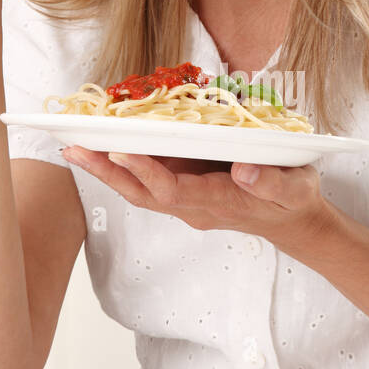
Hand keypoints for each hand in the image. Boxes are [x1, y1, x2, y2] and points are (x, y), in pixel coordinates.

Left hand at [61, 148, 335, 251]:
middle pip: (143, 194)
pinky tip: (105, 147)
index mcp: (219, 202)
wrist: (293, 221)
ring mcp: (188, 201)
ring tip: (75, 148)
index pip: (174, 191)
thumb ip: (272, 182)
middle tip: (74, 149)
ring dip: (107, 171)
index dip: (146, 172)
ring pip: (140, 190)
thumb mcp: (294, 189)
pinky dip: (124, 166)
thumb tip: (245, 169)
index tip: (122, 150)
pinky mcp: (186, 190)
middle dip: (107, 172)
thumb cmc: (294, 200)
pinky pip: (149, 182)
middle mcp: (195, 206)